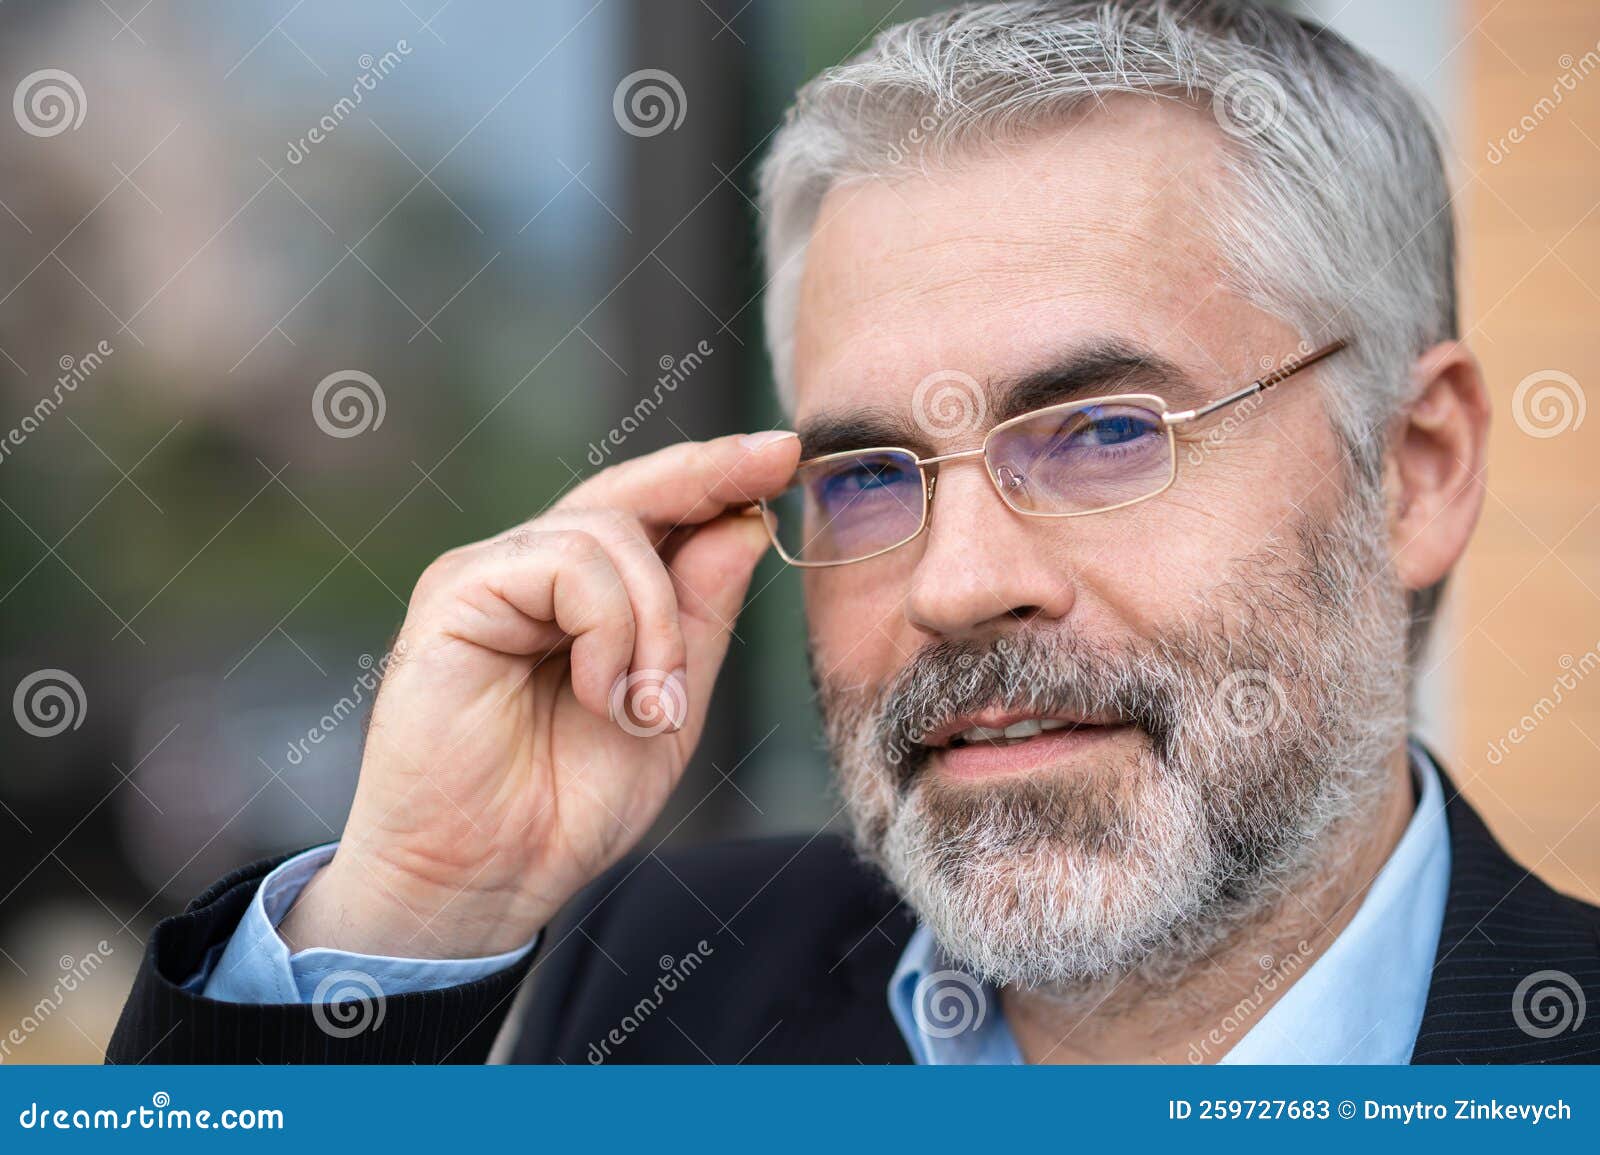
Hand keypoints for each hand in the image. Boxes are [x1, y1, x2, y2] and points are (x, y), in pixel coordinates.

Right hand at [279, 431, 800, 957]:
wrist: (485, 879)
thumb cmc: (564, 804)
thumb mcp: (668, 705)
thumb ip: (699, 617)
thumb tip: (743, 524)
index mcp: (581, 597)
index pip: (652, 512)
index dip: (715, 476)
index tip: (784, 454)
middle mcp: (531, 571)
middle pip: (630, 492)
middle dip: (709, 474)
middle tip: (777, 460)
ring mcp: (489, 576)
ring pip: (609, 532)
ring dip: (658, 621)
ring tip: (650, 705)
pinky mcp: (455, 594)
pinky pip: (564, 565)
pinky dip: (608, 630)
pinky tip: (604, 695)